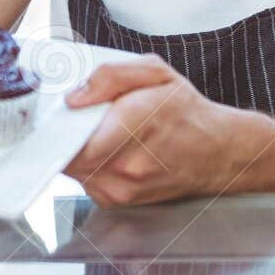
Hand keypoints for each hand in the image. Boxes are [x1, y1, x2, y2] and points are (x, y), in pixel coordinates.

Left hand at [63, 54, 263, 207]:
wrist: (218, 153)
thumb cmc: (188, 113)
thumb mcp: (157, 73)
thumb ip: (112, 75)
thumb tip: (75, 96)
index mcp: (134, 127)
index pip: (71, 137)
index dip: (57, 124)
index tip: (57, 113)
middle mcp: (126, 167)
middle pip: (66, 152)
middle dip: (65, 134)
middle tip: (79, 118)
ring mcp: (121, 189)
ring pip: (73, 168)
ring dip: (76, 150)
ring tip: (99, 133)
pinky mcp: (117, 201)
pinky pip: (85, 179)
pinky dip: (87, 164)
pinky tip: (108, 150)